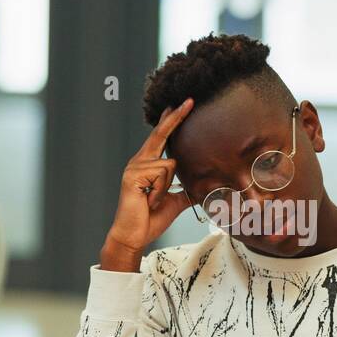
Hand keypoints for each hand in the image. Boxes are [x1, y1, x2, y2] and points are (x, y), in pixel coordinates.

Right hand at [101, 99, 194, 269]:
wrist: (134, 236)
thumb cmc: (150, 219)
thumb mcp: (174, 201)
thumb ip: (186, 190)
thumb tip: (203, 188)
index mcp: (147, 164)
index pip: (161, 138)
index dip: (170, 121)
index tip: (180, 105)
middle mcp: (139, 161)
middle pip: (160, 134)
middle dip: (175, 117)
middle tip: (190, 100)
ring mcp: (134, 167)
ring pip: (170, 164)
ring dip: (167, 188)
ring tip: (154, 201)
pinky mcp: (133, 175)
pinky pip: (162, 174)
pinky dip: (161, 191)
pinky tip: (150, 201)